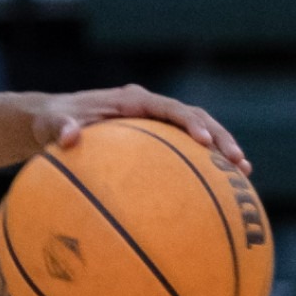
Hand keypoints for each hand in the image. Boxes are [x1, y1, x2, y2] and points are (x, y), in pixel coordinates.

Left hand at [33, 84, 251, 174]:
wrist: (53, 121)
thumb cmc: (52, 121)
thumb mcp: (50, 123)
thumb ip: (59, 127)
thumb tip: (68, 138)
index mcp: (132, 100)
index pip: (169, 107)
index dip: (190, 123)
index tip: (204, 143)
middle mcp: (150, 108)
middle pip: (195, 117)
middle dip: (219, 137)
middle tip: (237, 161)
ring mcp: (156, 124)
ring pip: (198, 133)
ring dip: (222, 150)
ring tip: (245, 174)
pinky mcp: (157, 141)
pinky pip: (186, 153)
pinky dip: (204, 167)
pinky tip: (222, 195)